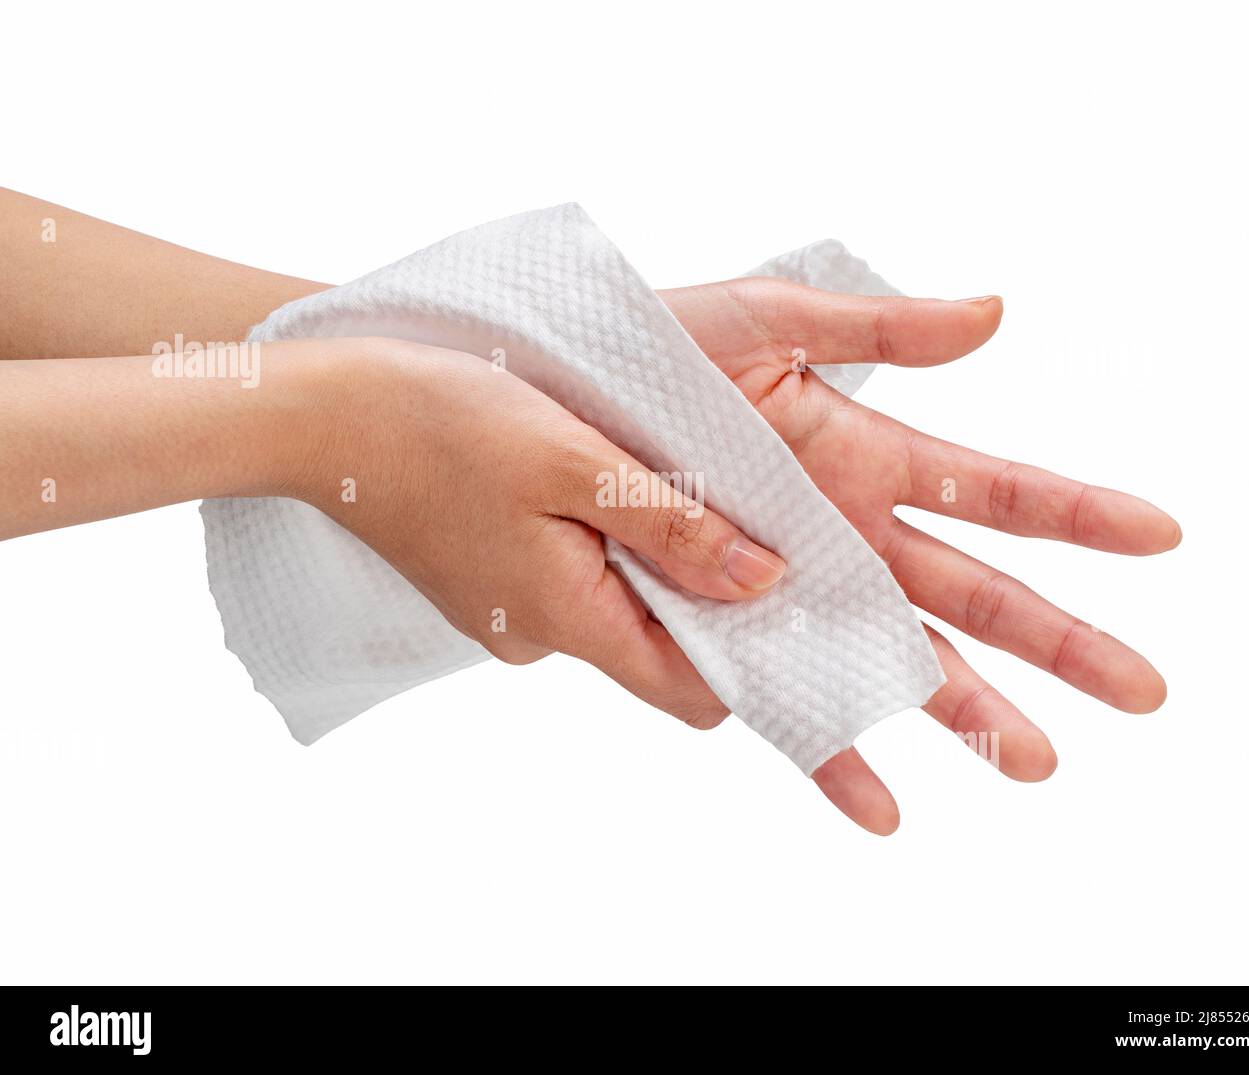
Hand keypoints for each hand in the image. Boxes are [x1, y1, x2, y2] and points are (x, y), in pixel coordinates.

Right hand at [294, 339, 788, 722]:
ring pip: (623, 614)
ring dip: (665, 569)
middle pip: (665, 655)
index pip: (694, 689)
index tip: (802, 601)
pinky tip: (617, 490)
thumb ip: (673, 526)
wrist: (322, 416)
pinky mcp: (494, 582)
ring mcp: (512, 614)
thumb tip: (763, 578)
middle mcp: (541, 635)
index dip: (758, 658)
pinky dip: (613, 551)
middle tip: (760, 530)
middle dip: (719, 609)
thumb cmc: (438, 422)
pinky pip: (578, 586)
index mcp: (567, 617)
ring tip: (691, 494)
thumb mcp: (574, 460)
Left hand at [659, 279, 1180, 832]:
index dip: (1077, 515)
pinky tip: (879, 807)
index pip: (994, 491)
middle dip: (1058, 638)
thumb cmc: (659, 347)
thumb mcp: (766, 319)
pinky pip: (792, 701)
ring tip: (1034, 761)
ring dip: (970, 710)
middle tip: (1140, 689)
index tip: (1159, 536)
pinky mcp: (733, 629)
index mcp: (868, 457)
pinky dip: (834, 754)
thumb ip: (876, 326)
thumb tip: (995, 315)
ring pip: (905, 658)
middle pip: (974, 593)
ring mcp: (798, 587)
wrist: (554, 400)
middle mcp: (850, 533)